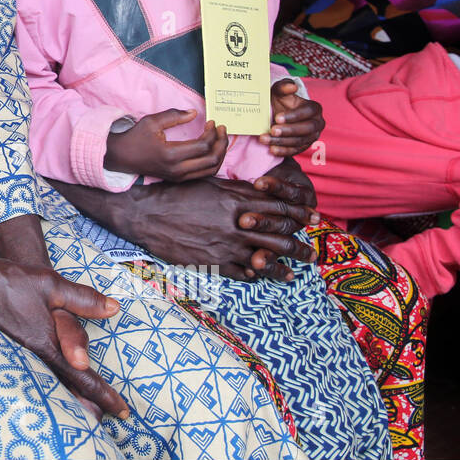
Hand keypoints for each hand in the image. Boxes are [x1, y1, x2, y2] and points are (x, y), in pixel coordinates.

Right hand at [0, 214, 127, 419]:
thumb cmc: (11, 283)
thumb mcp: (52, 285)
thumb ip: (83, 299)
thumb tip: (114, 309)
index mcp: (48, 343)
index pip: (82, 376)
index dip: (104, 394)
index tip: (122, 411)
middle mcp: (38, 352)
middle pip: (69, 384)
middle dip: (92, 401)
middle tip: (111, 416)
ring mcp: (27, 348)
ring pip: (56, 378)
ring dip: (76, 393)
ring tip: (91, 407)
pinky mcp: (20, 341)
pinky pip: (45, 367)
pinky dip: (59, 378)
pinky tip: (58, 375)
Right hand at [49, 176, 316, 282]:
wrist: (147, 214)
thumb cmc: (176, 193)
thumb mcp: (209, 183)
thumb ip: (237, 189)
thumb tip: (262, 189)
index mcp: (237, 201)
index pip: (279, 208)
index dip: (299, 214)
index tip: (312, 219)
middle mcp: (237, 224)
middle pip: (279, 236)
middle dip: (300, 247)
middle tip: (312, 253)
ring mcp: (226, 245)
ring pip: (265, 259)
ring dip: (283, 267)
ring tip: (295, 274)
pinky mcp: (213, 261)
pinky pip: (242, 272)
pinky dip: (255, 275)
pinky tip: (262, 276)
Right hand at [104, 109, 227, 181]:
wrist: (123, 157)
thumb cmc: (136, 137)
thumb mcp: (152, 121)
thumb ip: (174, 116)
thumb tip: (194, 113)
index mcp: (171, 155)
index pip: (203, 146)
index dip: (212, 133)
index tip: (212, 122)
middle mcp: (177, 169)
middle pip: (212, 160)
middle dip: (221, 143)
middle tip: (221, 129)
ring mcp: (179, 176)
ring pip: (211, 169)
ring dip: (220, 154)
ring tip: (219, 139)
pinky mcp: (179, 179)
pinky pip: (204, 173)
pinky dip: (212, 162)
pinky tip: (211, 149)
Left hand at [258, 80, 323, 156]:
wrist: (278, 114)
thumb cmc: (280, 101)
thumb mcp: (279, 91)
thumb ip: (283, 87)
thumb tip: (291, 86)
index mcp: (314, 108)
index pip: (308, 112)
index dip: (294, 115)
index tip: (277, 117)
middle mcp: (317, 123)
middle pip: (307, 128)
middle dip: (289, 130)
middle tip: (272, 130)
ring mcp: (312, 136)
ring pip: (299, 141)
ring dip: (282, 141)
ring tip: (264, 139)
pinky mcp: (304, 146)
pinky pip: (295, 150)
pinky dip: (283, 151)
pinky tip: (271, 149)